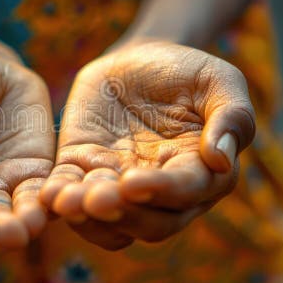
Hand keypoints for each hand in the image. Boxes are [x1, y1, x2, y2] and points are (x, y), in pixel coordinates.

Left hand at [40, 41, 254, 249]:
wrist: (138, 59)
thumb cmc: (188, 72)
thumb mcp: (219, 81)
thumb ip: (232, 116)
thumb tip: (220, 159)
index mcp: (203, 173)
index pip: (187, 193)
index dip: (162, 191)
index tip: (136, 181)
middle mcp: (163, 192)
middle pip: (150, 223)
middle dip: (123, 214)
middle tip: (97, 199)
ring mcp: (121, 186)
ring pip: (111, 223)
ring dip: (89, 219)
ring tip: (69, 202)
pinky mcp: (84, 171)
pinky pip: (74, 196)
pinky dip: (62, 202)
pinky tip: (50, 196)